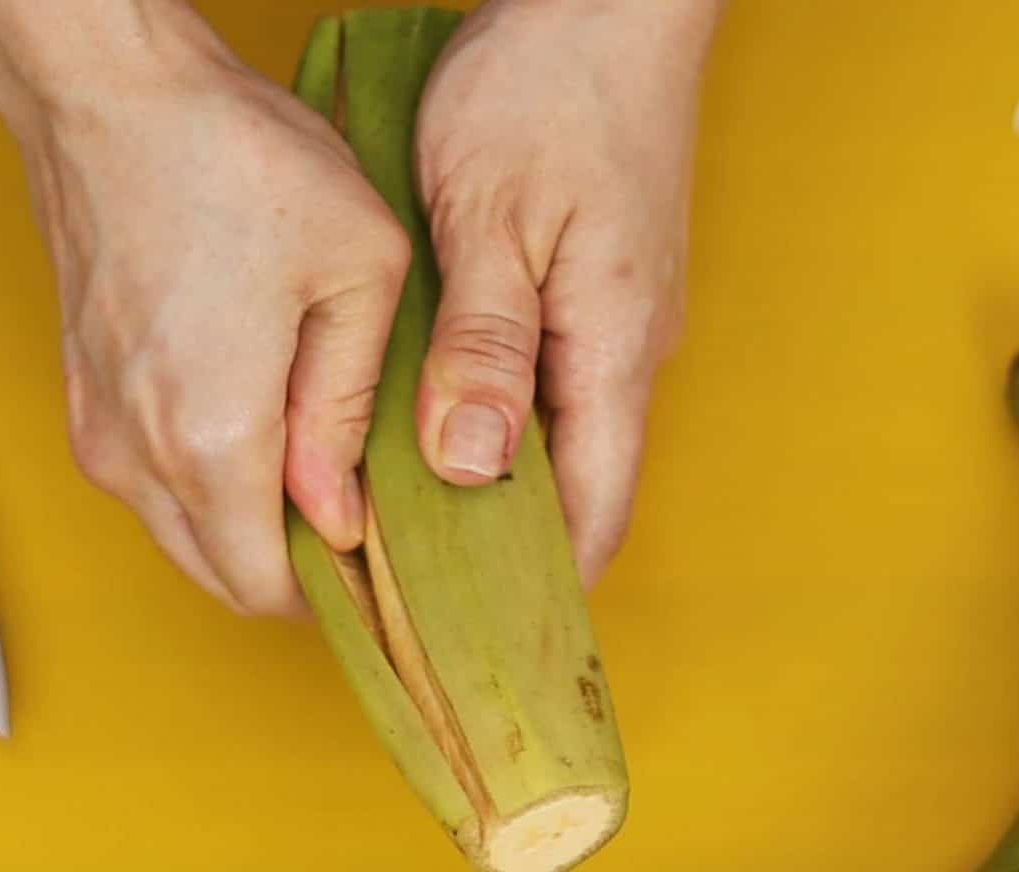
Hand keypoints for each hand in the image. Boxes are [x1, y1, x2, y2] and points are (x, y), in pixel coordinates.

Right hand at [0, 0, 409, 614]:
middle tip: (365, 514)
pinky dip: (207, 482)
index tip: (388, 559)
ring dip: (249, 524)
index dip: (339, 593)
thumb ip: (353, 409)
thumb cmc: (234, 159)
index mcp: (213, 439)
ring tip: (319, 459)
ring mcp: (98, 430)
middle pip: (224, 577)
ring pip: (185, 534)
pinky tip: (263, 423)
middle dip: (297, 566)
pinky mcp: (81, 399)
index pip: (272, 591)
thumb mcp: (359, 271)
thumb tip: (344, 512)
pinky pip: (152, 483)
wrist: (112, 94)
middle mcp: (138, 454)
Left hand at [415, 0, 722, 582]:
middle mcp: (625, 350)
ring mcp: (613, 318)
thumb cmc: (551, 87)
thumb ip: (483, 344)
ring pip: (553, 439)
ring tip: (392, 515)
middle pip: (571, 490)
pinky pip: (543, 384)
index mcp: (611, 349)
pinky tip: (423, 419)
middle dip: (493, 548)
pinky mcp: (591, 285)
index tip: (453, 637)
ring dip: (483, 482)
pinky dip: (485, 418)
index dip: (530, 588)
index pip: (592, 515)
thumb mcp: (493, 214)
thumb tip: (474, 468)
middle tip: (397, 585)